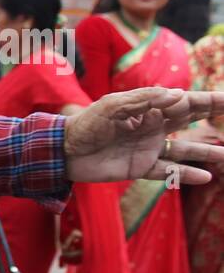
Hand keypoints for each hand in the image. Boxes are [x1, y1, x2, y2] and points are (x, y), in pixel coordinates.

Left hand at [64, 87, 223, 182]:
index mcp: (147, 108)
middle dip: (214, 118)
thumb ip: (144, 100)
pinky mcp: (140, 168)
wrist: (63, 151)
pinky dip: (186, 174)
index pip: (185, 102)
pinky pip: (168, 171)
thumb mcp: (111, 106)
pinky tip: (206, 177)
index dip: (209, 101)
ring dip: (207, 152)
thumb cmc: (85, 124)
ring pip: (185, 149)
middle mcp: (153, 127)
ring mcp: (148, 148)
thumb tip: (179, 95)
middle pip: (191, 122)